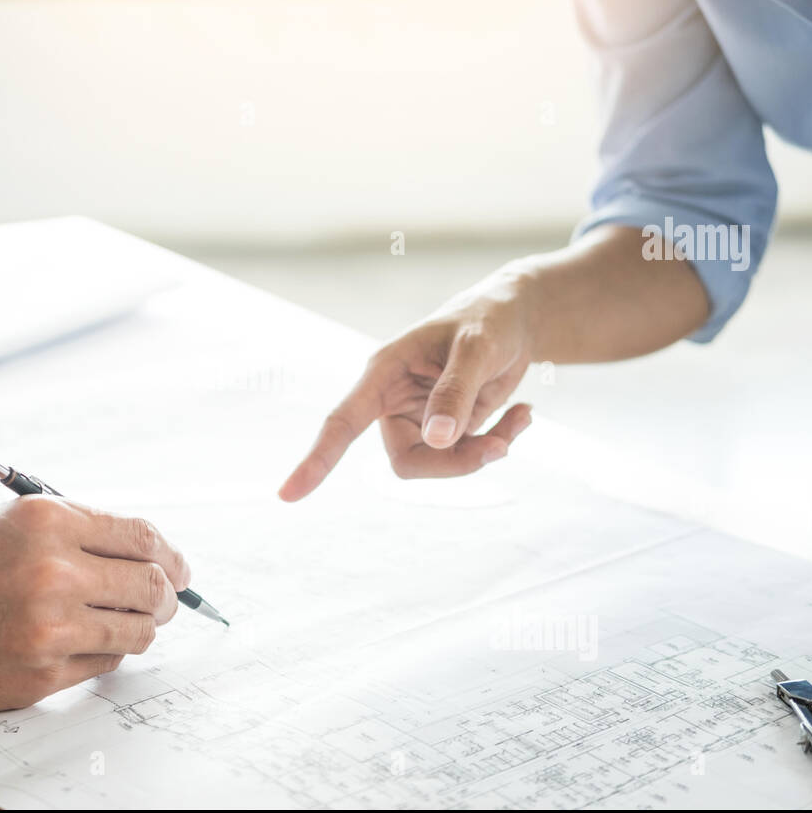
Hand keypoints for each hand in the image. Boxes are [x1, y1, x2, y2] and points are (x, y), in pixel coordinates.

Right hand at [0, 496, 191, 711]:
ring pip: (138, 630)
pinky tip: (80, 642)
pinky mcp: (42, 674)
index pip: (142, 536)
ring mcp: (51, 629)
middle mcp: (55, 573)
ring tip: (121, 620)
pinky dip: (104, 653)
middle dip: (165, 593)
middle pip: (152, 585)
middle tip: (163, 598)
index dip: (171, 554)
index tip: (179, 567)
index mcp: (46, 522)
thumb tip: (132, 546)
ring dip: (139, 626)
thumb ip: (66, 527)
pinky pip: (105, 664)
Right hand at [280, 276, 534, 500]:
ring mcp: (420, 418)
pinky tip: (523, 414)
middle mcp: (393, 401)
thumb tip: (436, 441)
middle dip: (455, 462)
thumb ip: (455, 391)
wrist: (516, 317)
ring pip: (439, 465)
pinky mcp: (447, 429)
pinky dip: (501, 441)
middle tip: (502, 446)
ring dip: (485, 451)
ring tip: (521, 417)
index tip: (288, 495)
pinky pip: (467, 456)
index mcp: (382, 373)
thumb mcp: (476, 347)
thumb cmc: (489, 319)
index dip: (316, 460)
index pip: (342, 422)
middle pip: (406, 461)